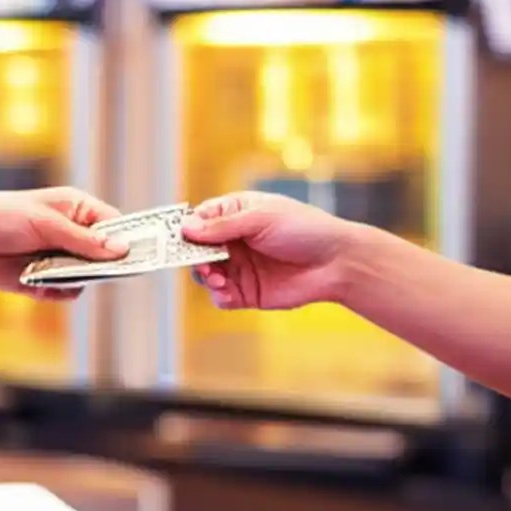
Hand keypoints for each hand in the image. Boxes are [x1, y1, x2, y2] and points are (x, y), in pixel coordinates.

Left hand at [0, 187, 127, 299]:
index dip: (131, 238)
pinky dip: (58, 291)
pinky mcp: (44, 282)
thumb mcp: (45, 223)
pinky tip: (38, 281)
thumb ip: (83, 239)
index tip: (143, 253)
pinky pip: (67, 293)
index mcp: (78, 210)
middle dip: (104, 264)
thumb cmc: (1, 216)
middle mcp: (73, 235)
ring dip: (76, 277)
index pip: (116, 225)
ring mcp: (59, 259)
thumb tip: (121, 249)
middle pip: (106, 255)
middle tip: (100, 268)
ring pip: (88, 277)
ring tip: (51, 269)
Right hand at [181, 192, 358, 309]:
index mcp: (235, 214)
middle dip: (192, 256)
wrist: (336, 261)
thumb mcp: (260, 219)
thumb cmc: (304, 228)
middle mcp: (233, 240)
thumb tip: (186, 228)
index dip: (184, 228)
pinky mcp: (247, 292)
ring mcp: (239, 267)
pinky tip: (226, 290)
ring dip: (205, 276)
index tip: (173, 237)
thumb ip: (222, 226)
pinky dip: (218, 295)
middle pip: (197, 249)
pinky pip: (222, 296)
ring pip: (205, 274)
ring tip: (217, 277)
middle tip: (197, 262)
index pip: (199, 219)